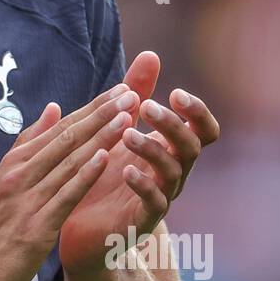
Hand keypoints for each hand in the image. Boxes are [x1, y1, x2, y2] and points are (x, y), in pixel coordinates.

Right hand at [0, 84, 138, 280]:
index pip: (59, 128)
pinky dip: (85, 174)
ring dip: (100, 137)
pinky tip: (105, 158)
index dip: (91, 108)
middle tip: (130, 93)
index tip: (119, 90)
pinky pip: (64, 195)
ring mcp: (25, 199)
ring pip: (69, 161)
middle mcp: (18, 174)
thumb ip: (28, 145)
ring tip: (127, 117)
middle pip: (66, 138)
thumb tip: (52, 108)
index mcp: (14, 162)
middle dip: (101, 114)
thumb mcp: (3, 180)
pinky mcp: (34, 227)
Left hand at [58, 51, 220, 273]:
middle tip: (147, 107)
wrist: (77, 226)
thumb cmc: (101, 172)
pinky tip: (125, 170)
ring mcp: (160, 197)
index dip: (197, 112)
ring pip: (174, 172)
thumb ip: (135, 93)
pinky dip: (143, 185)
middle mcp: (171, 172)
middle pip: (192, 146)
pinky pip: (155, 204)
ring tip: (127, 134)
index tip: (176, 93)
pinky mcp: (141, 221)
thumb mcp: (116, 127)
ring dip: (153, 149)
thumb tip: (151, 54)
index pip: (202, 129)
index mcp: (168, 149)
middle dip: (173, 124)